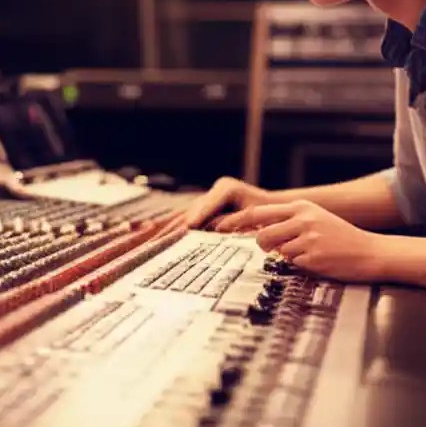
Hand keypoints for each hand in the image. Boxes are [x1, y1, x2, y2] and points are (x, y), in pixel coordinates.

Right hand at [153, 176, 272, 236]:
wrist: (274, 209)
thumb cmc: (268, 214)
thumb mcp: (254, 216)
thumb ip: (235, 221)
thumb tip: (216, 228)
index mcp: (227, 188)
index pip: (208, 204)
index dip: (198, 215)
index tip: (189, 226)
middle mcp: (214, 191)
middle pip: (192, 210)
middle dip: (176, 225)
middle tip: (163, 237)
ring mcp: (207, 199)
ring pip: (185, 214)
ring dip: (169, 228)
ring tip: (152, 238)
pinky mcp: (204, 210)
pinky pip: (186, 220)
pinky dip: (172, 229)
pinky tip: (156, 235)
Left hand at [223, 200, 390, 282]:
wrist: (370, 251)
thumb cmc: (340, 238)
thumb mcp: (315, 219)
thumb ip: (289, 222)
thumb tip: (258, 233)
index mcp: (301, 207)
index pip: (259, 212)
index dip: (237, 221)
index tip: (220, 228)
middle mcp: (303, 219)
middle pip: (262, 234)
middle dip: (262, 245)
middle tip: (272, 249)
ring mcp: (308, 237)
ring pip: (277, 250)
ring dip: (285, 256)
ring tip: (305, 253)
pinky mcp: (313, 256)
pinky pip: (293, 264)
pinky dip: (300, 265)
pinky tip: (318, 260)